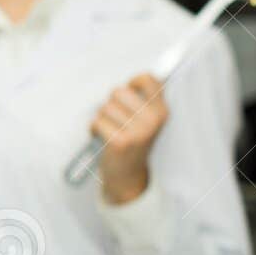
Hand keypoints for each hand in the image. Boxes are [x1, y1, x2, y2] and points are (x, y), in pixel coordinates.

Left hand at [91, 72, 167, 204]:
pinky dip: (94, 128)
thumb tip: (134, 79)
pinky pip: (96, 121)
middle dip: (111, 104)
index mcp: (161, 111)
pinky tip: (103, 137)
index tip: (128, 95)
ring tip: (111, 130)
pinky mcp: (119, 141)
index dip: (131, 84)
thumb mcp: (146, 120)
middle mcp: (152, 120)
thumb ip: (143, 99)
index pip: (146, 79)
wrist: (127, 175)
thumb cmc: (132, 142)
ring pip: (105, 107)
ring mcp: (137, 131)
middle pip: (118, 91)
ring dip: (102, 118)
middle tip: (117, 120)